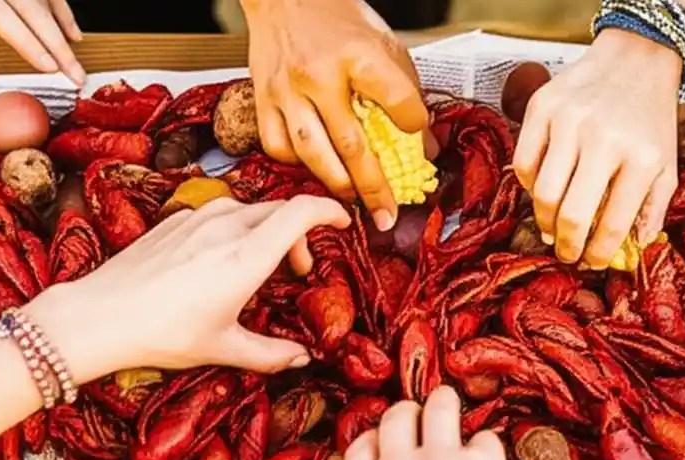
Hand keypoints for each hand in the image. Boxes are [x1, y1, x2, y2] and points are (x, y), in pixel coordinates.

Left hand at [30, 196, 349, 381]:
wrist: (100, 316)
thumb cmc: (162, 334)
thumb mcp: (223, 348)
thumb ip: (270, 353)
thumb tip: (302, 358)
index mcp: (246, 256)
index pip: (302, 212)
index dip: (330, 211)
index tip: (342, 223)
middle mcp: (226, 227)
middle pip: (280, 210)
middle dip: (299, 234)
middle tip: (298, 269)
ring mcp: (198, 218)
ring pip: (250, 209)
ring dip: (266, 230)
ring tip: (259, 266)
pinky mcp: (175, 219)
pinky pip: (219, 212)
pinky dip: (236, 228)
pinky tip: (221, 259)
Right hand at [243, 0, 427, 230]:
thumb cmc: (336, 19)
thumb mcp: (383, 44)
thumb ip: (405, 92)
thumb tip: (422, 147)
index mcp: (358, 53)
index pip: (397, 99)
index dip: (413, 125)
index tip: (420, 141)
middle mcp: (319, 75)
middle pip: (351, 144)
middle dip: (373, 188)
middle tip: (387, 216)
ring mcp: (287, 90)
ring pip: (312, 154)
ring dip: (337, 185)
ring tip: (354, 203)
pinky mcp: (262, 100)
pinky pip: (279, 148)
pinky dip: (298, 165)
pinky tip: (316, 168)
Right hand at [342, 386, 567, 459]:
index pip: (360, 444)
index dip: (376, 438)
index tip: (389, 442)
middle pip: (397, 416)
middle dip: (409, 414)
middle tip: (423, 421)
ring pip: (439, 403)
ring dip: (445, 403)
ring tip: (451, 406)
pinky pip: (484, 437)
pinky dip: (486, 450)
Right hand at [513, 29, 680, 267]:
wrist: (635, 58)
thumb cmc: (649, 116)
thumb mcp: (666, 162)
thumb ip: (654, 207)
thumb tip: (635, 248)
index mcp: (641, 157)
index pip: (614, 223)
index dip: (598, 253)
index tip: (590, 262)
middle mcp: (604, 138)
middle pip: (571, 214)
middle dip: (566, 245)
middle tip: (566, 253)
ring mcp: (569, 121)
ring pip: (541, 192)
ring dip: (544, 220)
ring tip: (552, 226)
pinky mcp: (542, 107)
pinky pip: (523, 162)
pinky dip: (528, 184)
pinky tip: (542, 188)